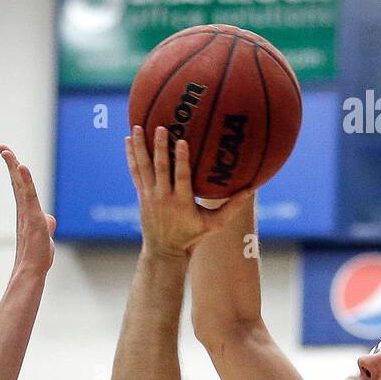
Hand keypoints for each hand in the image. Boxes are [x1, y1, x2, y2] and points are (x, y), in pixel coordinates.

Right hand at [0, 145, 55, 277]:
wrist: (33, 269)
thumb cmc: (38, 256)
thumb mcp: (45, 236)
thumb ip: (47, 225)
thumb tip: (50, 220)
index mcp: (25, 211)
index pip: (20, 186)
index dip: (15, 170)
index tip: (7, 155)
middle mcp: (23, 209)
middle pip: (16, 181)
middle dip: (10, 162)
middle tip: (1, 148)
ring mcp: (27, 213)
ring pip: (20, 184)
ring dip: (13, 166)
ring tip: (6, 152)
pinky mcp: (33, 217)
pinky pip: (29, 195)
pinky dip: (26, 180)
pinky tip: (21, 166)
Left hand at [125, 125, 254, 258]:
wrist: (164, 251)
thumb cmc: (192, 237)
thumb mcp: (214, 225)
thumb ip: (232, 207)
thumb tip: (252, 189)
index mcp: (182, 202)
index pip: (181, 178)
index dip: (181, 159)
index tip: (182, 141)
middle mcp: (164, 197)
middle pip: (161, 168)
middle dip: (160, 147)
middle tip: (160, 127)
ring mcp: (150, 196)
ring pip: (144, 167)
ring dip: (140, 147)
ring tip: (136, 127)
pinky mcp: (142, 195)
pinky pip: (135, 172)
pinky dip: (131, 156)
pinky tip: (128, 140)